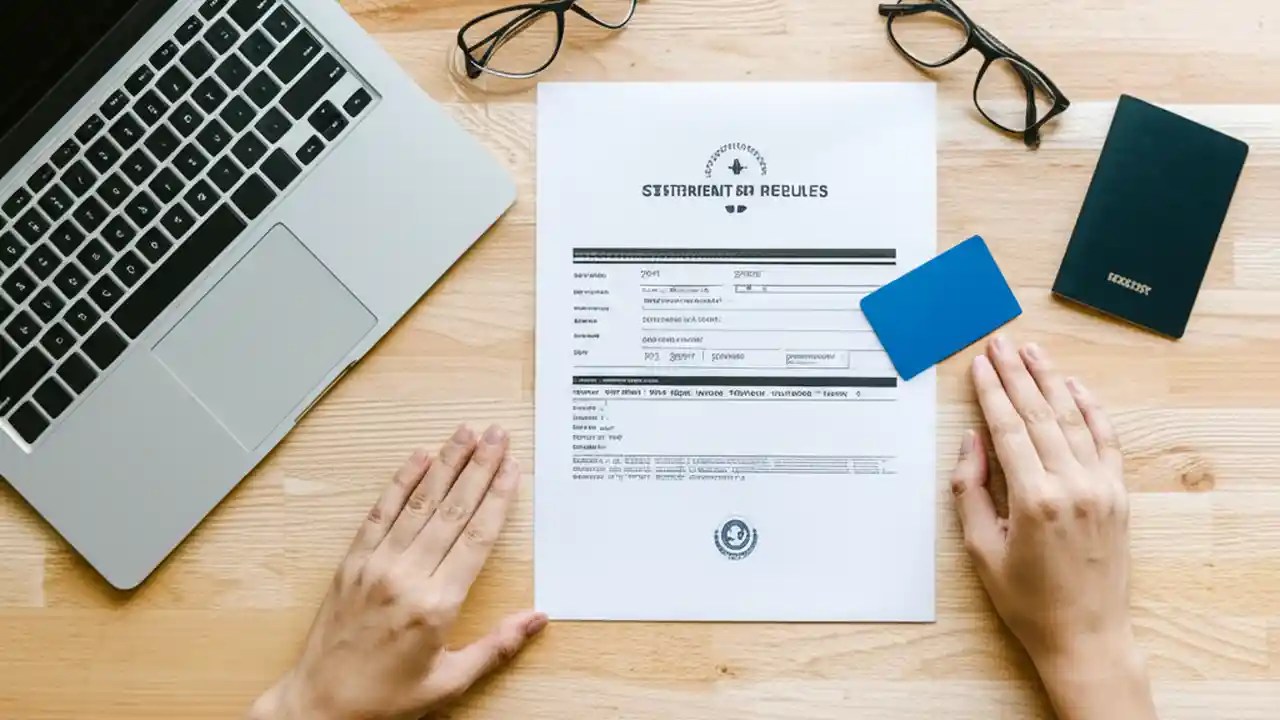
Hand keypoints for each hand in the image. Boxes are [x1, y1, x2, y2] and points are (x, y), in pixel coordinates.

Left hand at [248, 425, 546, 719]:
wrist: (320, 706)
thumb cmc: (385, 699)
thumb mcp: (450, 681)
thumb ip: (497, 646)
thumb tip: (537, 619)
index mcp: (436, 605)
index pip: (476, 538)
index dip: (497, 497)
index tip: (512, 467)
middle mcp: (407, 577)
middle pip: (452, 510)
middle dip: (479, 467)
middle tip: (497, 435)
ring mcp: (376, 566)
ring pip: (418, 503)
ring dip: (445, 464)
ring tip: (465, 433)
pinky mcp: (353, 563)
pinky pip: (380, 513)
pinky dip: (400, 483)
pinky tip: (418, 458)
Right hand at [951, 336, 1156, 719]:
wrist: (1085, 635)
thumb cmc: (1027, 601)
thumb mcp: (981, 549)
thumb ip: (971, 490)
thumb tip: (972, 442)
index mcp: (1033, 499)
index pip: (1007, 429)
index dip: (991, 392)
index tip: (980, 364)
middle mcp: (1072, 486)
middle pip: (1039, 415)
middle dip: (1016, 375)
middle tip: (999, 343)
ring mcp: (1100, 488)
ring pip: (1072, 419)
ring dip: (1050, 381)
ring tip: (1032, 351)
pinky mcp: (1118, 496)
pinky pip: (1105, 440)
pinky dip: (1090, 409)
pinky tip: (1074, 386)